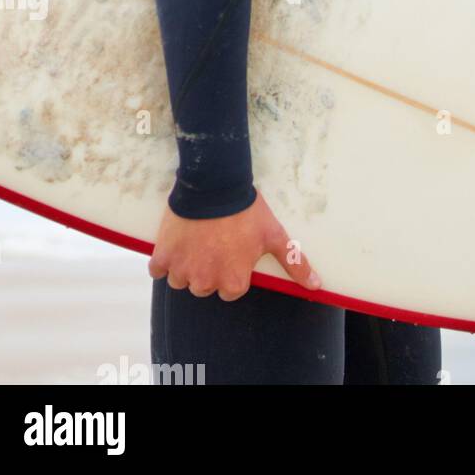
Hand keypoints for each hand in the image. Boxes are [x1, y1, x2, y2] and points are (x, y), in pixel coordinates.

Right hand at [147, 191, 321, 302]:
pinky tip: (178, 242)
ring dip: (187, 266)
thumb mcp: (275, 235)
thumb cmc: (247, 211)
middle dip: (210, 269)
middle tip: (216, 243)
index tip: (234, 252)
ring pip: (182, 281)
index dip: (233, 270)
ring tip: (198, 241)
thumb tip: (316, 286)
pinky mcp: (162, 257)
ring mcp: (182, 271)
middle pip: (205, 286)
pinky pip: (158, 270)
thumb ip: (295, 264)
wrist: (215, 185)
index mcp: (232, 281)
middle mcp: (205, 282)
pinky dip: (164, 260)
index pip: (231, 290)